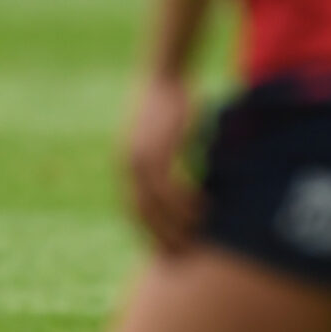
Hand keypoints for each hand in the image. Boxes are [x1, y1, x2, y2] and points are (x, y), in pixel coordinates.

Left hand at [124, 70, 201, 252]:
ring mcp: (141, 158)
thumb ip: (165, 164)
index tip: (164, 252)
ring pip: (157, 204)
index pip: (133, 210)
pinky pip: (171, 186)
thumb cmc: (169, 107)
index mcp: (126, 166)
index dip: (148, 233)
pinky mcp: (158, 149)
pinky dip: (186, 202)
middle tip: (182, 254)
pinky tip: (205, 210)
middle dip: (161, 236)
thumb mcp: (163, 140)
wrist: (165, 76)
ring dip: (178, 223)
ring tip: (199, 235)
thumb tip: (179, 186)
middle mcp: (128, 165)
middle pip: (142, 213)